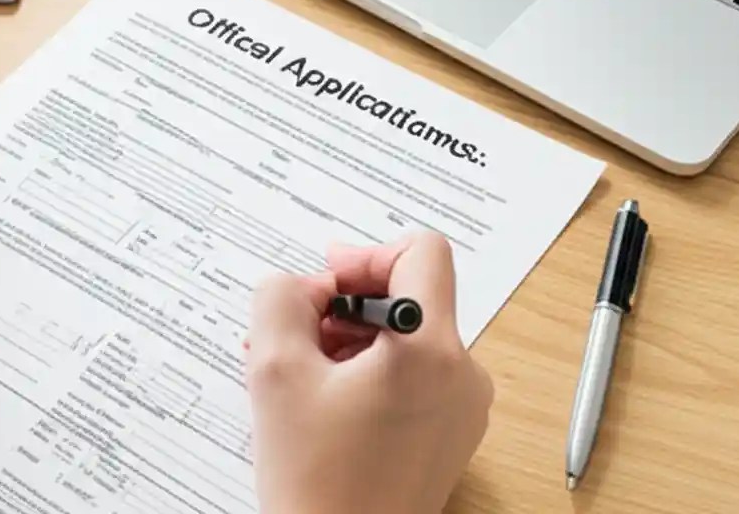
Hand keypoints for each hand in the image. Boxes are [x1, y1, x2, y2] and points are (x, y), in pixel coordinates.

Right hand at [246, 233, 493, 513]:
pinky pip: (414, 376)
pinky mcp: (451, 433)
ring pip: (407, 338)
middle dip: (346, 306)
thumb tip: (307, 286)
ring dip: (350, 341)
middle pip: (411, 297)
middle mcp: (462, 374)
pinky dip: (369, 373)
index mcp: (429, 350)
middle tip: (295, 334)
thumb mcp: (275, 371)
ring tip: (300, 375)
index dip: (366, 255)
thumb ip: (281, 299)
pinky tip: (324, 402)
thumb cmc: (317, 484)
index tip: (327, 284)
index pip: (421, 253)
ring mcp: (462, 407)